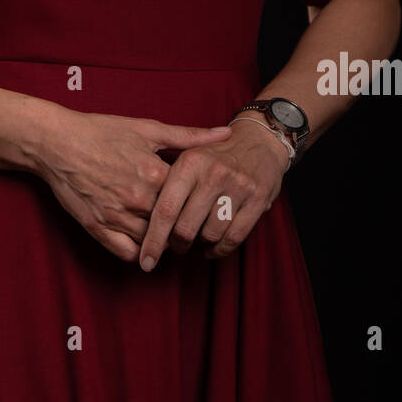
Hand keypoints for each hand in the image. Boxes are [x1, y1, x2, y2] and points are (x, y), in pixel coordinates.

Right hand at [33, 110, 234, 263]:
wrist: (56, 142)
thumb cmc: (102, 131)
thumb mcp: (147, 129)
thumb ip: (188, 136)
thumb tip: (225, 134)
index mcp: (153, 173)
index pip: (192, 201)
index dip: (201, 205)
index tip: (206, 205)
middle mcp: (137, 198)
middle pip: (175, 226)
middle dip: (185, 227)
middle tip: (191, 224)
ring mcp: (116, 216)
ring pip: (153, 243)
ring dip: (163, 241)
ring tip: (169, 233)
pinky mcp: (97, 228)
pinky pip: (127, 253)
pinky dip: (140, 251)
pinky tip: (144, 240)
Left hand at [137, 118, 289, 271]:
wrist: (258, 139)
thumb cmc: (214, 154)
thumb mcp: (188, 154)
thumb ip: (166, 182)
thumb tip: (142, 220)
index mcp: (190, 162)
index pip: (166, 209)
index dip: (154, 240)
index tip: (146, 261)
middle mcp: (213, 173)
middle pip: (186, 228)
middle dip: (178, 244)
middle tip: (177, 245)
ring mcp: (237, 186)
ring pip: (211, 234)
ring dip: (202, 244)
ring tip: (198, 238)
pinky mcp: (258, 199)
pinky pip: (234, 237)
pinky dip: (221, 249)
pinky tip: (214, 247)